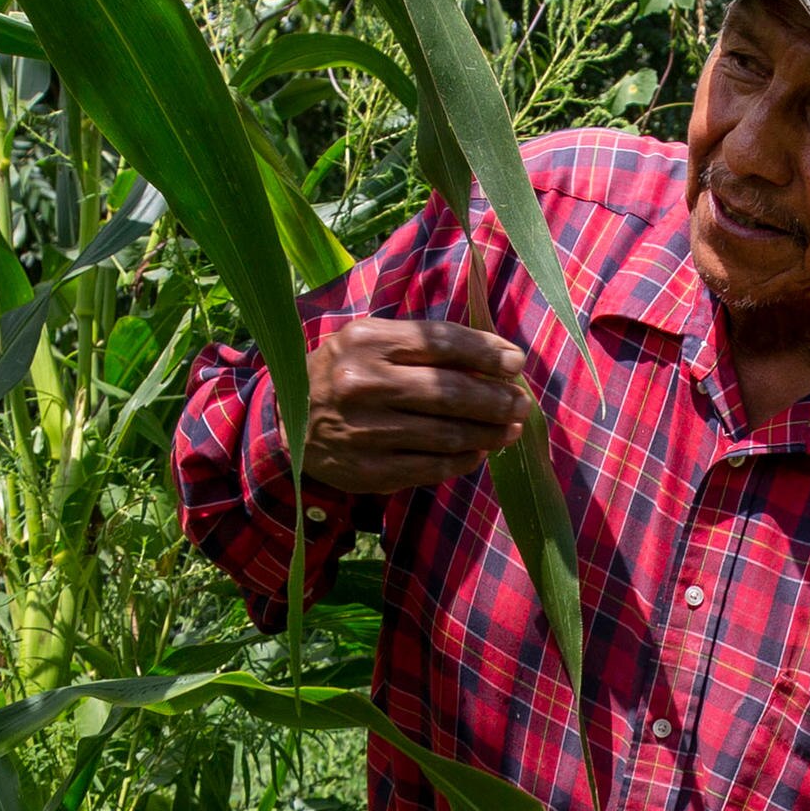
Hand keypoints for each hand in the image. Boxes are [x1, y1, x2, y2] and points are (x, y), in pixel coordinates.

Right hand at [293, 234, 540, 496]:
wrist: (288, 420)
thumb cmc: (346, 371)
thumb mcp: (372, 341)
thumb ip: (424, 344)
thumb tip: (497, 359)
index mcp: (368, 341)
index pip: (441, 342)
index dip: (486, 353)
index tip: (516, 363)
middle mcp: (365, 383)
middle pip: (450, 392)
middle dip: (496, 399)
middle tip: (521, 403)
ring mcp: (366, 430)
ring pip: (447, 434)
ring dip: (488, 433)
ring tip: (509, 429)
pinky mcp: (369, 469)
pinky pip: (432, 466)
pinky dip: (463, 460)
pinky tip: (479, 451)